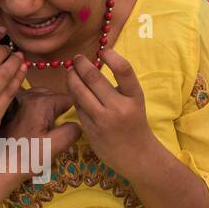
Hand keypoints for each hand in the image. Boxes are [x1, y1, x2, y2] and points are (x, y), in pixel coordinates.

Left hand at [0, 88, 80, 198]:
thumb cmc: (28, 157)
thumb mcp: (55, 146)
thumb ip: (72, 131)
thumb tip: (77, 124)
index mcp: (41, 102)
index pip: (67, 99)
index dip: (71, 112)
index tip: (66, 126)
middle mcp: (28, 95)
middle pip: (52, 95)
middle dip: (57, 109)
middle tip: (53, 128)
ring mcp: (15, 100)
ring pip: (38, 97)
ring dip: (44, 108)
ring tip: (40, 127)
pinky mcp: (7, 108)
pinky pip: (25, 102)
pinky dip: (31, 109)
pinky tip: (28, 125)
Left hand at [64, 49, 152, 171]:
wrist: (137, 156)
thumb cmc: (135, 123)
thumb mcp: (134, 102)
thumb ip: (119, 86)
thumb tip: (95, 65)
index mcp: (135, 97)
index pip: (124, 70)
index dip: (112, 56)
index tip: (103, 51)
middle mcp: (119, 107)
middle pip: (94, 78)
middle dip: (81, 64)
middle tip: (78, 58)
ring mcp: (103, 120)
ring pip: (80, 92)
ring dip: (71, 78)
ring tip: (70, 71)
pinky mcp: (91, 130)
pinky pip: (78, 107)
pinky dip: (74, 96)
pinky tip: (74, 91)